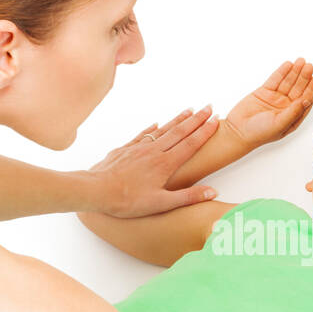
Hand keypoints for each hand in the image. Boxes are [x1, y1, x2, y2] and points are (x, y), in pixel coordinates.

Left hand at [87, 106, 221, 216]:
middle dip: (196, 119)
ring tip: (189, 110)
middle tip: (209, 107)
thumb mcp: (161, 204)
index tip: (216, 120)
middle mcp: (154, 151)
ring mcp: (139, 148)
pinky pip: (142, 135)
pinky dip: (152, 128)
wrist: (96, 190)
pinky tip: (156, 124)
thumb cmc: (127, 200)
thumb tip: (212, 192)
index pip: (190, 144)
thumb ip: (188, 197)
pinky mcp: (125, 149)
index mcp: (165, 164)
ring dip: (177, 120)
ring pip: (162, 130)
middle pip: (179, 131)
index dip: (205, 131)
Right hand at [221, 58, 312, 148]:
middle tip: (309, 66)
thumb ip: (293, 112)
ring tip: (301, 61)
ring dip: (295, 72)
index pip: (306, 100)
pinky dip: (282, 72)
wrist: (238, 131)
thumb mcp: (279, 124)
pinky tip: (288, 65)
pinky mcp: (265, 92)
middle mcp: (286, 107)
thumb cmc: (259, 133)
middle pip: (298, 89)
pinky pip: (275, 80)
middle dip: (304, 77)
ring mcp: (275, 99)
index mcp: (293, 117)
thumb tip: (306, 100)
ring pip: (288, 82)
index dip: (312, 89)